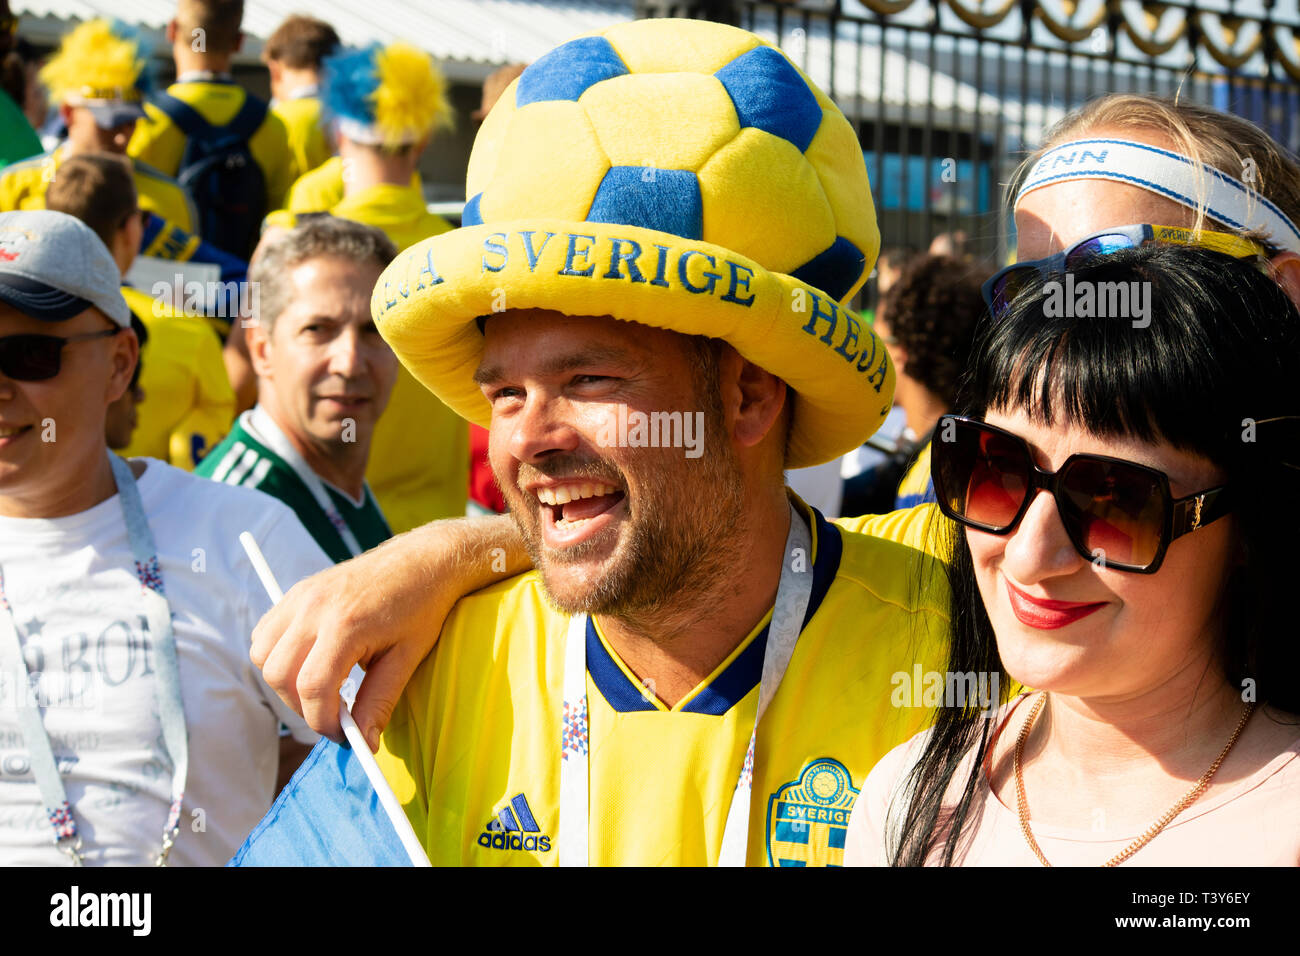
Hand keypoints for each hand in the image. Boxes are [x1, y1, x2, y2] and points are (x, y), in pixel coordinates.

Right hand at [250, 514, 528, 747]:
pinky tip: (311, 661)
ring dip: (285, 682)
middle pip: (280, 676)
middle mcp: (315, 607)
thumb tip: (363, 744)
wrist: (425, 559)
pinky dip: (278, 655)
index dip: (324, 722)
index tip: (345, 736)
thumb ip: (379, 702)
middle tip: (334, 715)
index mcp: (346, 624)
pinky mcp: (299, 591)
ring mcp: (302, 596)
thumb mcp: (407, 658)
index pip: (313, 688)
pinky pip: (266, 633)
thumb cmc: (422, 606)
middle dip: (302, 707)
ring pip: (264, 655)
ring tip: (323, 688)